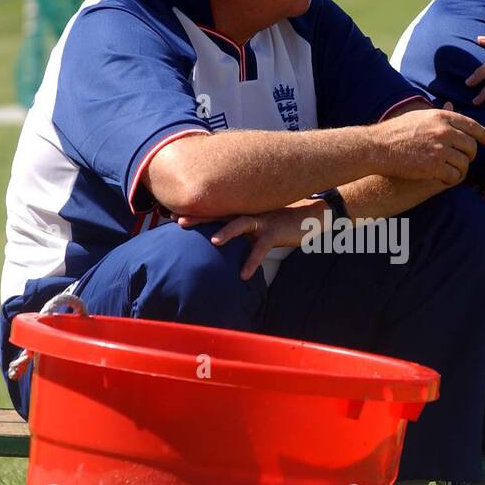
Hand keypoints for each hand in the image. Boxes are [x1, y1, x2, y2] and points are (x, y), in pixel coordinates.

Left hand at [177, 198, 325, 279]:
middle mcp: (249, 211)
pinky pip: (261, 248)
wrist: (311, 215)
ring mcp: (263, 220)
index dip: (196, 211)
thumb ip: (242, 229)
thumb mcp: (258, 223)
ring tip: (213, 242)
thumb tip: (222, 239)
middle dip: (201, 216)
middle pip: (221, 212)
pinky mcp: (275, 232)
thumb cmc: (282, 222)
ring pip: (241, 223)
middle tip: (180, 221)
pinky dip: (252, 261)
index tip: (173, 213)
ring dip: (227, 232)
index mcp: (243, 210)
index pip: (215, 209)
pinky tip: (244, 275)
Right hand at [373, 103, 484, 184]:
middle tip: (464, 160)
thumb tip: (451, 107)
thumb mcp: (419, 115)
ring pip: (464, 162)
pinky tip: (446, 179)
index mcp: (442, 117)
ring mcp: (440, 149)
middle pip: (470, 145)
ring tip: (452, 171)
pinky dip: (452, 179)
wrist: (378, 147)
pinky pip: (454, 175)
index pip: (471, 125)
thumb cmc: (395, 131)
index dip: (484, 134)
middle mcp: (444, 131)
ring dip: (460, 169)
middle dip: (470, 154)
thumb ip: (438, 114)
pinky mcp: (434, 166)